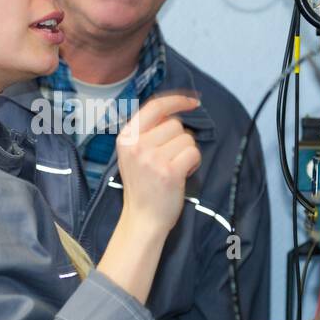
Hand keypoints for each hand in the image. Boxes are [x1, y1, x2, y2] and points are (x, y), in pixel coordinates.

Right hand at [114, 92, 201, 236]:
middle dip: (179, 139)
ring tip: (174, 168)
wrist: (142, 219)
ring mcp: (152, 159)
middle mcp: (136, 145)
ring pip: (186, 138)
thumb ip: (147, 132)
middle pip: (175, 124)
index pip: (155, 106)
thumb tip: (173, 111)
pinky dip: (193, 163)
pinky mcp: (169, 172)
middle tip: (170, 159)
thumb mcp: (133, 154)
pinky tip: (182, 174)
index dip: (176, 100)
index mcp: (126, 138)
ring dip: (186, 152)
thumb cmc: (143, 186)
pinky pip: (193, 153)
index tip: (192, 102)